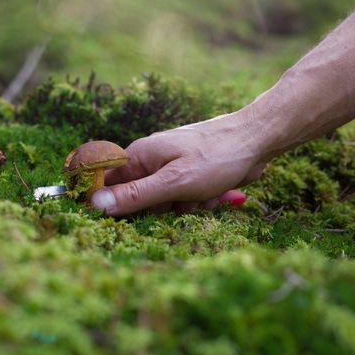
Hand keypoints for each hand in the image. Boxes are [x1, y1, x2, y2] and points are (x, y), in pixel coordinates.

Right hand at [92, 112, 267, 215]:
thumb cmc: (217, 156)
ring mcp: (171, 167)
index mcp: (139, 156)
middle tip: (180, 202)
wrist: (258, 140)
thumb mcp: (173, 183)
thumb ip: (135, 195)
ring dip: (184, 207)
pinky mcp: (189, 175)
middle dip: (161, 209)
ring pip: (164, 204)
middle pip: (138, 200)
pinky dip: (199, 202)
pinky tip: (215, 193)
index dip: (111, 203)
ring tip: (203, 194)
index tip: (133, 214)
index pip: (106, 184)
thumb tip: (96, 203)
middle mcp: (150, 160)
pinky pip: (183, 199)